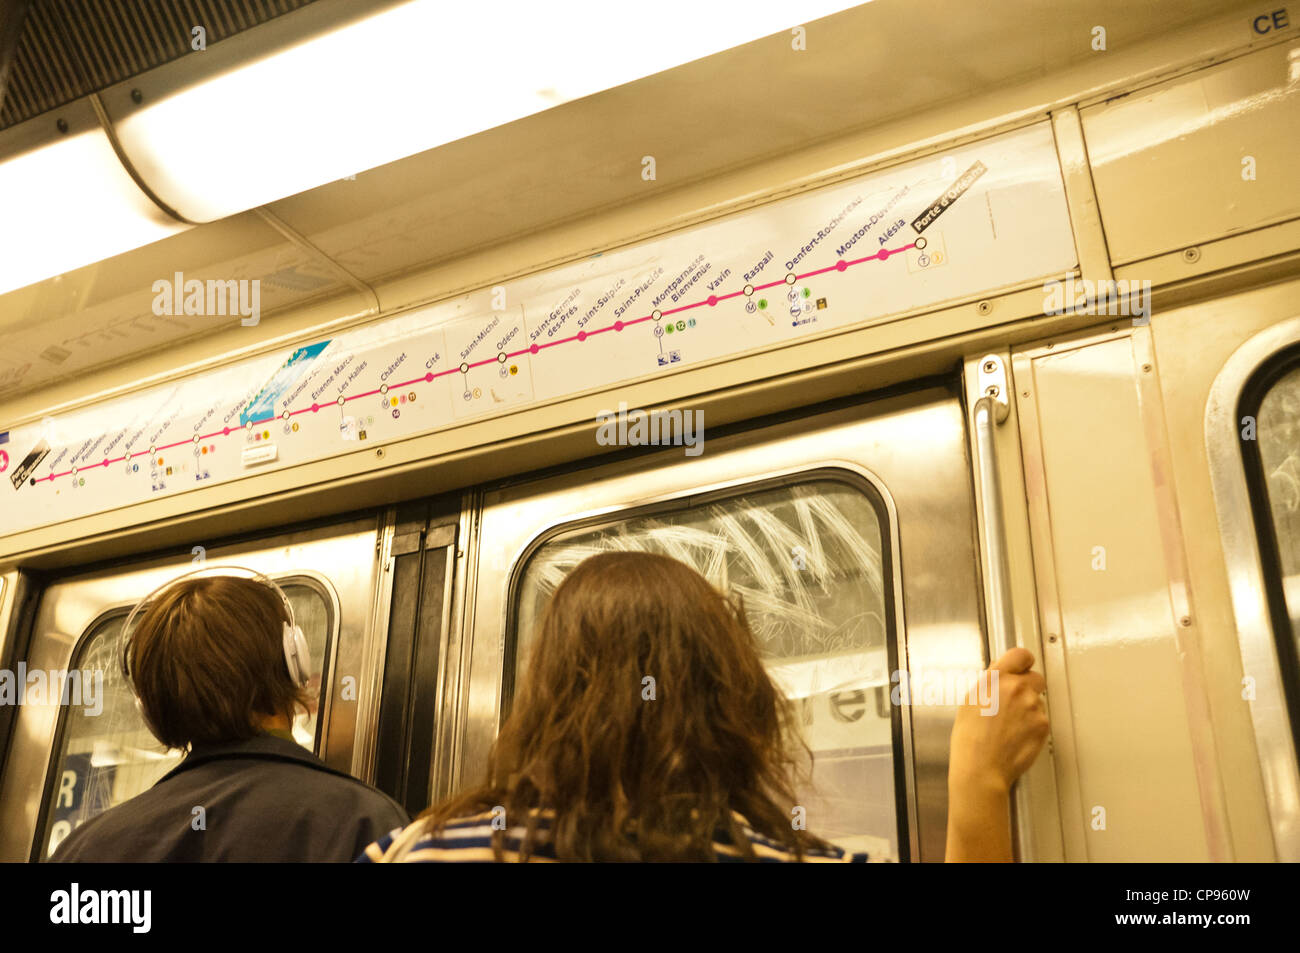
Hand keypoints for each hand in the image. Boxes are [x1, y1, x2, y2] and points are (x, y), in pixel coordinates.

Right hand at [943, 648, 1048, 861]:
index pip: (1020, 655)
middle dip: (1029, 687)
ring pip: (1038, 701)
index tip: (1023, 667)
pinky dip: (1033, 727)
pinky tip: (1016, 736)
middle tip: (1016, 702)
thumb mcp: (970, 701)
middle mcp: (1016, 688)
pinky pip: (1041, 720)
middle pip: (1036, 677)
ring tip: (1010, 727)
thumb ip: (989, 683)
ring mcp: (1032, 706)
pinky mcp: (1043, 725)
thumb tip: (999, 673)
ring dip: (1029, 710)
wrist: (981, 767)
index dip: (1023, 662)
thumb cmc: (970, 739)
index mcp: (995, 679)